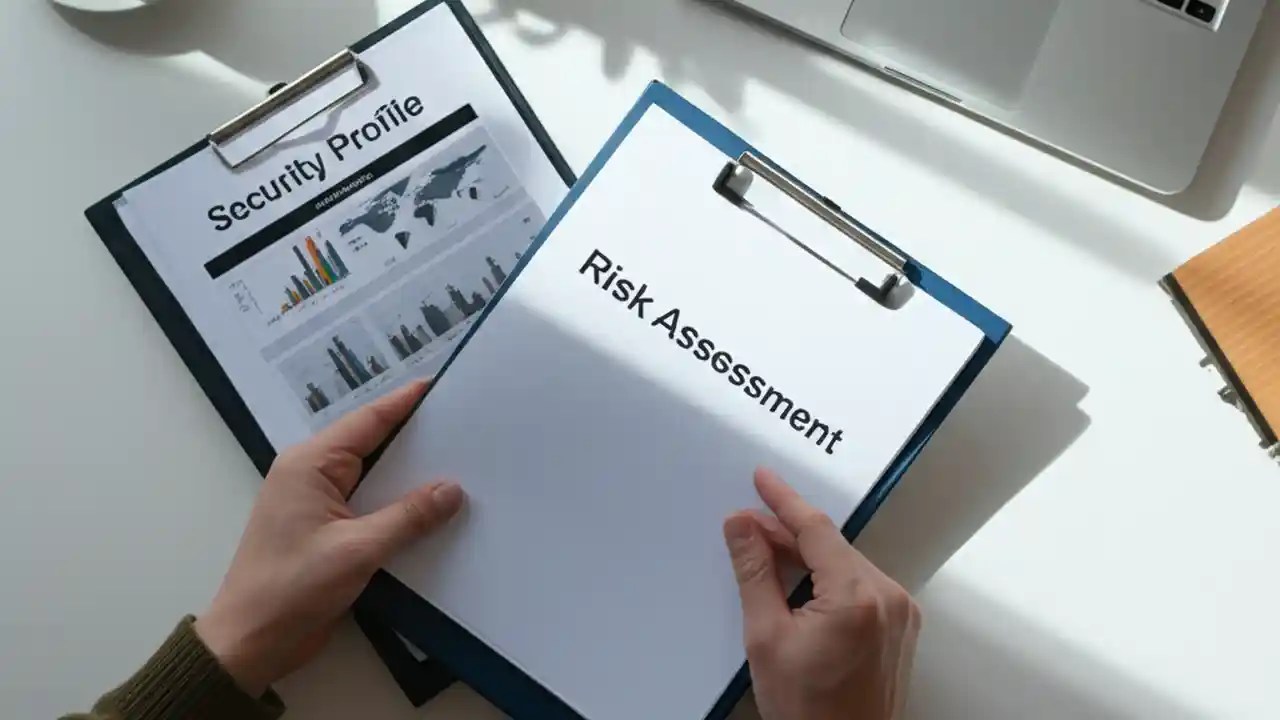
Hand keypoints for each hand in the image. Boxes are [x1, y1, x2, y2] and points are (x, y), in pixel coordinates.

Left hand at [194, 381, 464, 695]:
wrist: (249, 643)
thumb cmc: (290, 588)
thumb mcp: (357, 550)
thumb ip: (408, 517)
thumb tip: (453, 489)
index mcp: (310, 464)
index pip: (369, 420)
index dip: (408, 401)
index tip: (445, 384)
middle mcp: (313, 474)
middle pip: (374, 444)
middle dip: (418, 438)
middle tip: (467, 426)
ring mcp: (320, 503)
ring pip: (376, 477)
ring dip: (412, 476)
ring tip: (462, 463)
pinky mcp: (329, 531)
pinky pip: (372, 506)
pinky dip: (401, 505)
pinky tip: (435, 510)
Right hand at [725, 469, 920, 719]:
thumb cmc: (808, 711)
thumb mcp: (766, 637)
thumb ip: (755, 573)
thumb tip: (743, 526)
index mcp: (856, 598)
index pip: (815, 530)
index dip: (783, 500)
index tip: (763, 480)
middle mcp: (888, 598)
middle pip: (831, 545)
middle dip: (788, 534)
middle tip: (748, 528)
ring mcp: (901, 612)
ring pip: (845, 563)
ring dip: (808, 557)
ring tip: (769, 561)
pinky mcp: (902, 624)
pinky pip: (861, 583)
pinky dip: (830, 578)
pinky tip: (801, 586)